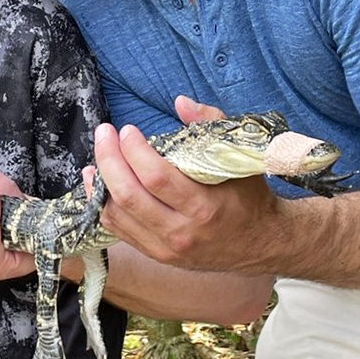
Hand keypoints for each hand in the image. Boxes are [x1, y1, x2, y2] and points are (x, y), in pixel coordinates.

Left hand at [95, 95, 277, 271]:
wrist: (261, 242)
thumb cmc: (249, 195)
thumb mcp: (239, 156)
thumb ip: (211, 123)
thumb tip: (180, 102)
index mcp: (204, 207)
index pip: (156, 178)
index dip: (134, 151)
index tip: (127, 129)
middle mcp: (181, 232)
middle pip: (129, 196)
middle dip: (109, 160)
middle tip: (105, 133)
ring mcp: (166, 248)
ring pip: (117, 215)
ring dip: (101, 181)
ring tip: (98, 155)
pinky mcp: (156, 255)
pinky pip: (118, 230)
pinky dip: (102, 204)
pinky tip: (98, 182)